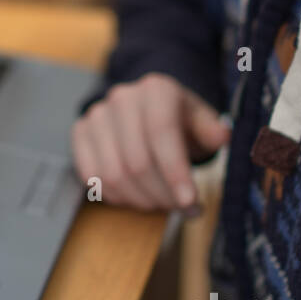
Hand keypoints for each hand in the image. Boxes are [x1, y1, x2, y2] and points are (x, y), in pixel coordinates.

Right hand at [71, 73, 229, 211]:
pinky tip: (137, 196)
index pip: (162, 134)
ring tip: (162, 203)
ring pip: (114, 175)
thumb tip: (221, 136)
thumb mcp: (202, 121)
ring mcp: (97, 116)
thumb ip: (212, 130)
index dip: (175, 173)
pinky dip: (117, 197)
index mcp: (156, 90)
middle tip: (183, 210)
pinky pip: (92, 177)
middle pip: (137, 161)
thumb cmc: (180, 121)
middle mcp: (122, 98)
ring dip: (141, 200)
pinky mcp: (80, 133)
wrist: (147, 109)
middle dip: (163, 195)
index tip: (190, 203)